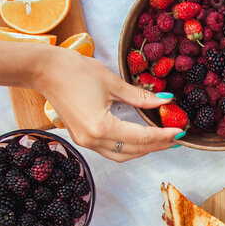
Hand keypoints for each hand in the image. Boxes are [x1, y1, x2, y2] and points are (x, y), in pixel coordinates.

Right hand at [28, 46, 181, 161]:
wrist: (44, 70)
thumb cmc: (75, 71)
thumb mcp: (113, 83)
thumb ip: (140, 97)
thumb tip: (164, 101)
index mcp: (101, 127)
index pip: (141, 137)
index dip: (163, 135)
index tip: (180, 131)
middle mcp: (93, 140)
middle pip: (133, 150)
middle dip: (157, 145)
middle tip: (176, 137)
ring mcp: (85, 142)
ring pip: (121, 155)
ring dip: (143, 150)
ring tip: (162, 140)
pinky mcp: (81, 138)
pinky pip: (110, 150)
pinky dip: (127, 148)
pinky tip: (140, 139)